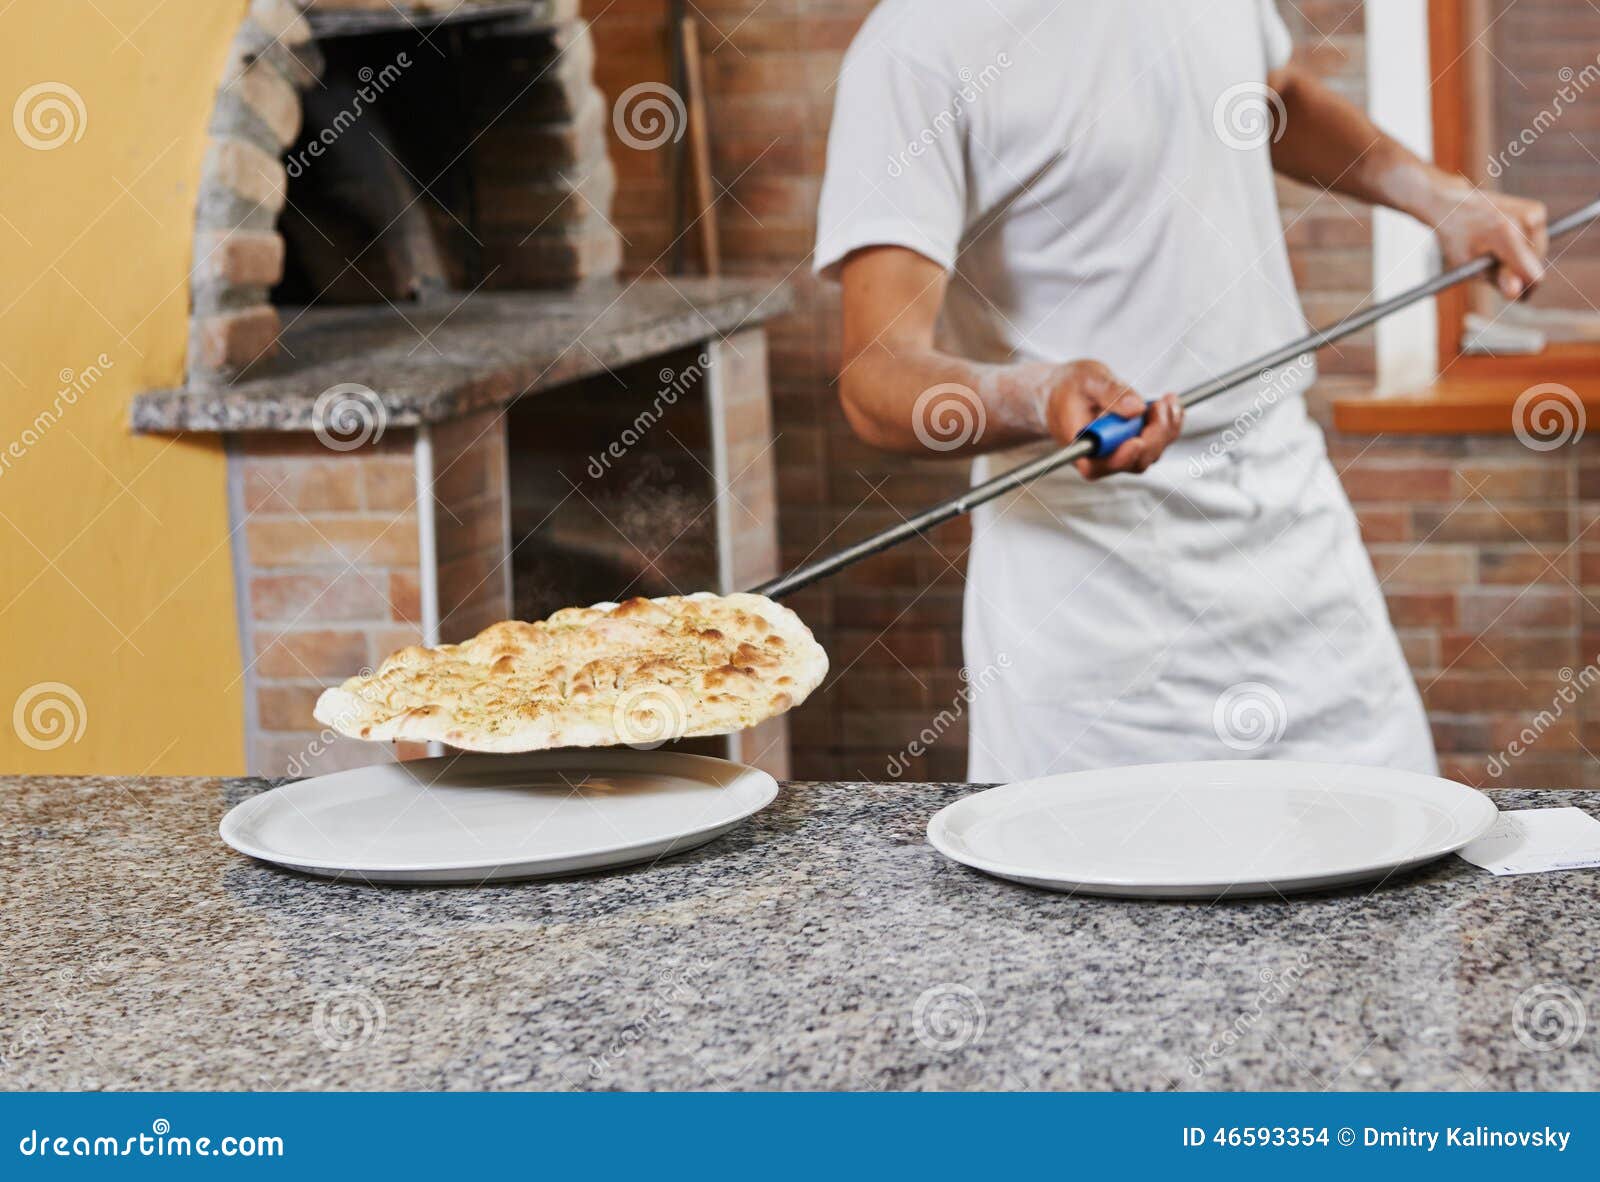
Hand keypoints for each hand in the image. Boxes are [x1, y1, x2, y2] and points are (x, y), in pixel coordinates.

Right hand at [1041, 361, 1182, 480]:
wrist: (1066, 391)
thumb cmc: (1069, 388)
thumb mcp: (1086, 381)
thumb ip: (1110, 393)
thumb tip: (1136, 408)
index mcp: (1080, 447)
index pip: (1100, 465)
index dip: (1122, 457)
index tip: (1136, 441)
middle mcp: (1101, 458)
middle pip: (1135, 460)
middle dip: (1154, 434)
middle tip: (1159, 405)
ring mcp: (1120, 454)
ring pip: (1152, 452)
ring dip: (1166, 427)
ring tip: (1166, 400)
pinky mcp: (1134, 445)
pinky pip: (1158, 442)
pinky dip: (1169, 424)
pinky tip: (1170, 405)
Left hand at [1430, 180, 1548, 300]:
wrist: (1454, 205)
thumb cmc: (1458, 238)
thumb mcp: (1468, 265)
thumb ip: (1496, 280)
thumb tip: (1517, 293)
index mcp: (1506, 235)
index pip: (1533, 276)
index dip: (1524, 290)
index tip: (1510, 292)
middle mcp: (1526, 221)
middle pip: (1536, 267)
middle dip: (1517, 273)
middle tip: (1491, 263)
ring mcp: (1534, 214)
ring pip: (1538, 256)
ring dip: (1519, 260)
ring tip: (1495, 248)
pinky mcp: (1537, 211)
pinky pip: (1537, 243)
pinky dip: (1522, 247)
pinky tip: (1503, 239)